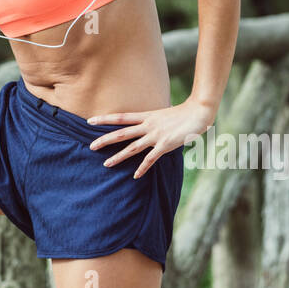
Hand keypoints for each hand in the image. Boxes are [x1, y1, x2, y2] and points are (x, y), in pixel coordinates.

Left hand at [87, 99, 214, 179]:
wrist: (198, 112)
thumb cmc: (183, 113)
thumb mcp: (163, 114)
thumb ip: (153, 121)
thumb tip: (148, 125)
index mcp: (146, 116)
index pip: (120, 117)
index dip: (105, 119)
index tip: (90, 121)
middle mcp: (148, 125)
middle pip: (121, 133)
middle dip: (105, 140)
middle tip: (90, 146)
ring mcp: (156, 136)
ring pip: (132, 147)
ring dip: (119, 156)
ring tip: (106, 164)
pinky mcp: (165, 145)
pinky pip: (151, 158)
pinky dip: (143, 168)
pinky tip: (135, 176)